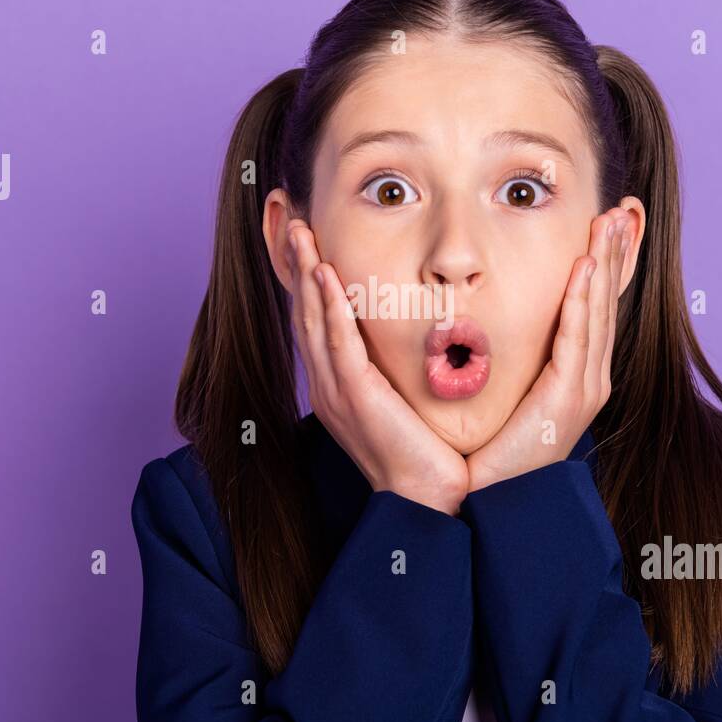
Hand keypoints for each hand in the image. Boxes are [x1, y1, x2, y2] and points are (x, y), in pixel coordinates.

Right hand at [285, 219, 469, 515]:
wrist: (429, 499)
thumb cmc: (427, 453)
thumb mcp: (410, 399)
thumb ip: (405, 364)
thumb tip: (428, 332)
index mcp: (338, 386)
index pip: (316, 321)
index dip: (307, 279)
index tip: (305, 239)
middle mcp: (328, 386)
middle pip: (304, 313)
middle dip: (296, 265)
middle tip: (292, 221)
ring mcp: (336, 392)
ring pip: (312, 321)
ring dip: (305, 273)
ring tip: (300, 233)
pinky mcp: (354, 398)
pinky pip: (336, 344)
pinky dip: (328, 306)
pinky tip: (324, 275)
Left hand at [465, 209, 633, 492]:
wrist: (492, 501)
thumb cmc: (490, 449)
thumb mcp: (504, 389)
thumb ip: (506, 353)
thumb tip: (488, 319)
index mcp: (577, 375)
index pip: (594, 306)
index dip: (606, 264)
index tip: (611, 223)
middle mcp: (590, 378)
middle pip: (604, 302)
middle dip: (615, 253)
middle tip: (620, 209)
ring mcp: (585, 389)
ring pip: (596, 312)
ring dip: (605, 264)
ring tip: (610, 223)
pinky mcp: (569, 399)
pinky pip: (577, 339)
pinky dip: (582, 300)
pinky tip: (584, 268)